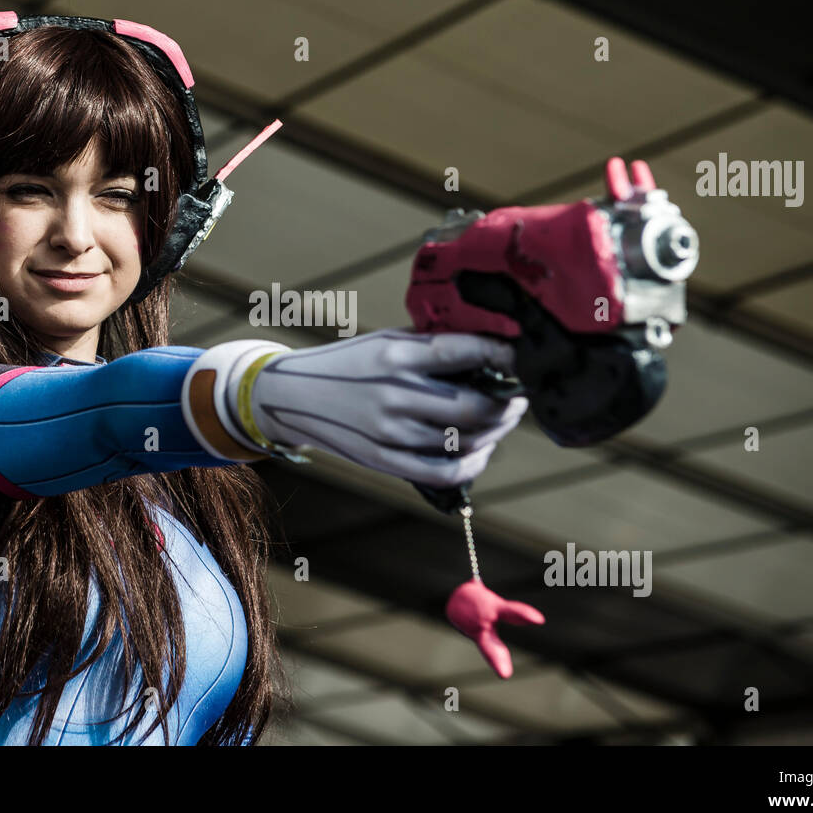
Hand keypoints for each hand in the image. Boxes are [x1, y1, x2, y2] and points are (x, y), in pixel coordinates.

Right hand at [249, 327, 527, 486]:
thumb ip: (432, 344)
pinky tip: (481, 452)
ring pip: (466, 441)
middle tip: (520, 395)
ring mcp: (390, 431)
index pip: (467, 352)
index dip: (505, 356)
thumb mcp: (385, 339)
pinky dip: (472, 465)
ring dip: (495, 431)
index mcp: (397, 354)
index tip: (521, 356)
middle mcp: (395, 393)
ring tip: (502, 419)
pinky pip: (443, 472)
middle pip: (477, 406)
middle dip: (510, 402)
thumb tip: (493, 345)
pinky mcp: (383, 459)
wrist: (291, 396)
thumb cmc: (350, 362)